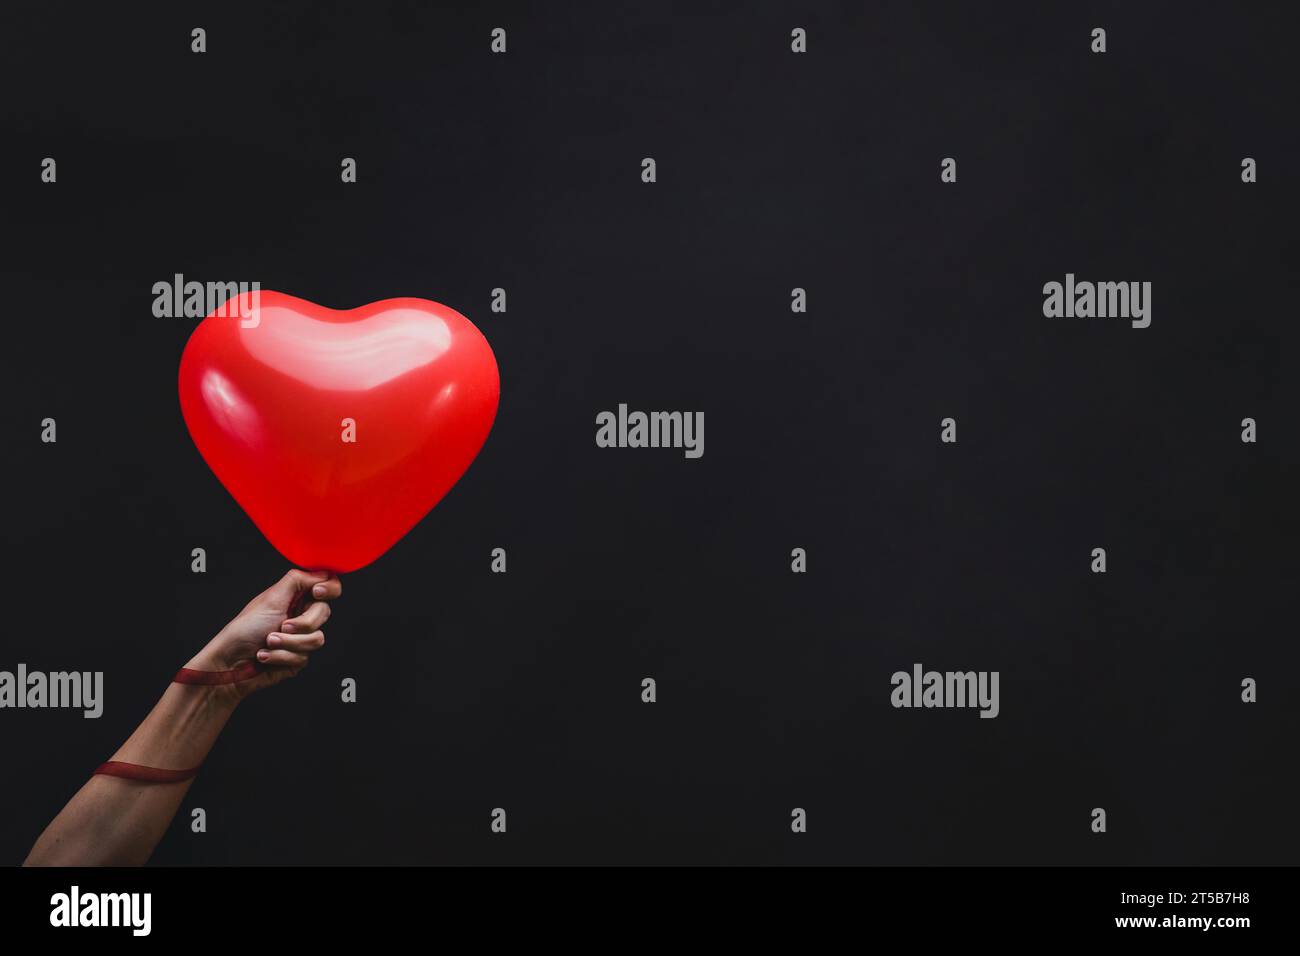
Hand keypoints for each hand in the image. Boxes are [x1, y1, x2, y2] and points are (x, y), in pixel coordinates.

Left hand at [185, 569, 341, 698]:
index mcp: (296, 597)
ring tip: (267, 643)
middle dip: (301, 623)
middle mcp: (301, 615)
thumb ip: (298, 580)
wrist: (229, 663)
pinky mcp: (297, 659)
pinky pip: (304, 657)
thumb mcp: (271, 598)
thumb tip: (322, 572)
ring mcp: (301, 638)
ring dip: (287, 643)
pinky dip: (280, 656)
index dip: (329, 588)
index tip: (316, 593)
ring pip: (317, 639)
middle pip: (325, 613)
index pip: (328, 586)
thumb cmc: (243, 630)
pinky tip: (264, 656)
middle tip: (281, 625)